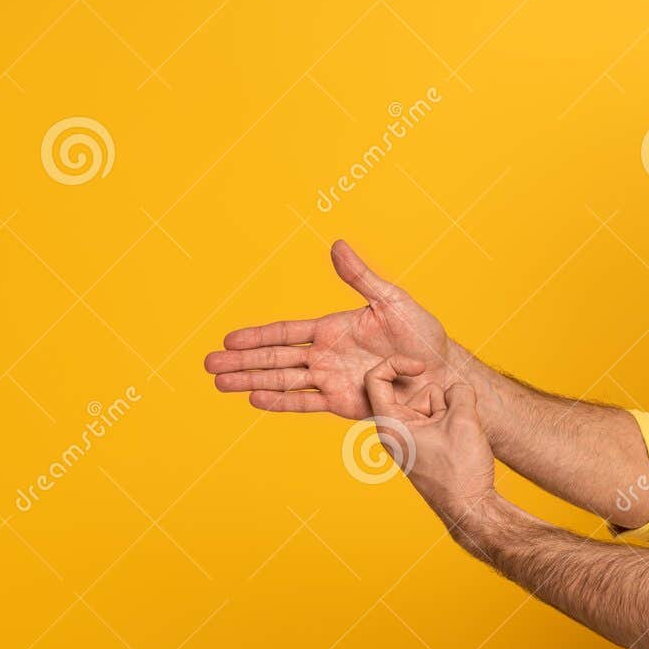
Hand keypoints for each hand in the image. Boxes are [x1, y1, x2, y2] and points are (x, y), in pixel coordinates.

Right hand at [205, 240, 458, 418]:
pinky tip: (254, 400)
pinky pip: (306, 403)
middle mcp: (325, 355)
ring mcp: (331, 380)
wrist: (441, 373)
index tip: (228, 338)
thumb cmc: (421, 335)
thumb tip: (337, 244)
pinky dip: (281, 402)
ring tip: (220, 384)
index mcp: (332, 328)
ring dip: (251, 382)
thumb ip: (361, 277)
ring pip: (282, 381)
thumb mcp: (391, 300)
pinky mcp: (342, 403)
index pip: (285, 332)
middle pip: (274, 358)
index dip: (256, 335)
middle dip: (241, 361)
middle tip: (208, 364)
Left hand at [365, 355, 496, 537]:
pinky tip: (460, 445)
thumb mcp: (464, 420)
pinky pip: (440, 418)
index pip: (376, 379)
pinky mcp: (425, 444)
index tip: (422, 367)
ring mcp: (411, 439)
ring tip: (458, 441)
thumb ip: (459, 393)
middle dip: (440, 400)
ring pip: (433, 404)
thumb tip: (457, 388)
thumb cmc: (460, 471)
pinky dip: (453, 423)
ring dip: (451, 413)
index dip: (397, 363)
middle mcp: (395, 431)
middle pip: (416, 391)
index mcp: (390, 425)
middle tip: (451, 429)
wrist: (470, 508)